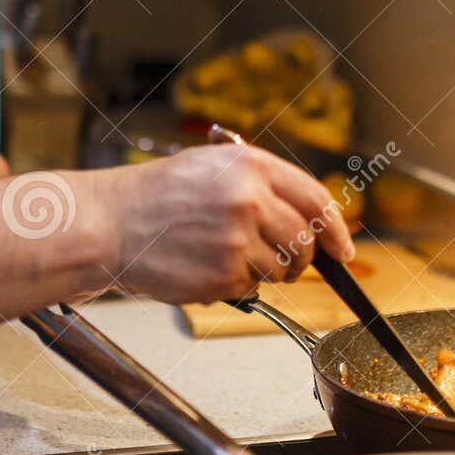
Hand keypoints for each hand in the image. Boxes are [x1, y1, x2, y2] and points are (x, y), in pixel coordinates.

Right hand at [88, 145, 355, 304]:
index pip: (316, 200)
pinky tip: (204, 265)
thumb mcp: (213, 167)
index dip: (335, 230)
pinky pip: (249, 288)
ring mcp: (237, 239)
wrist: (111, 221)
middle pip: (305, 242)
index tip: (342, 249)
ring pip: (280, 270)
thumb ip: (262, 184)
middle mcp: (249, 200)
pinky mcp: (222, 274)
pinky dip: (233, 285)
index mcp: (251, 167)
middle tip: (282, 261)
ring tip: (222, 254)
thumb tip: (310, 215)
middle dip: (300, 259)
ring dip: (261, 271)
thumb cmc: (157, 194)